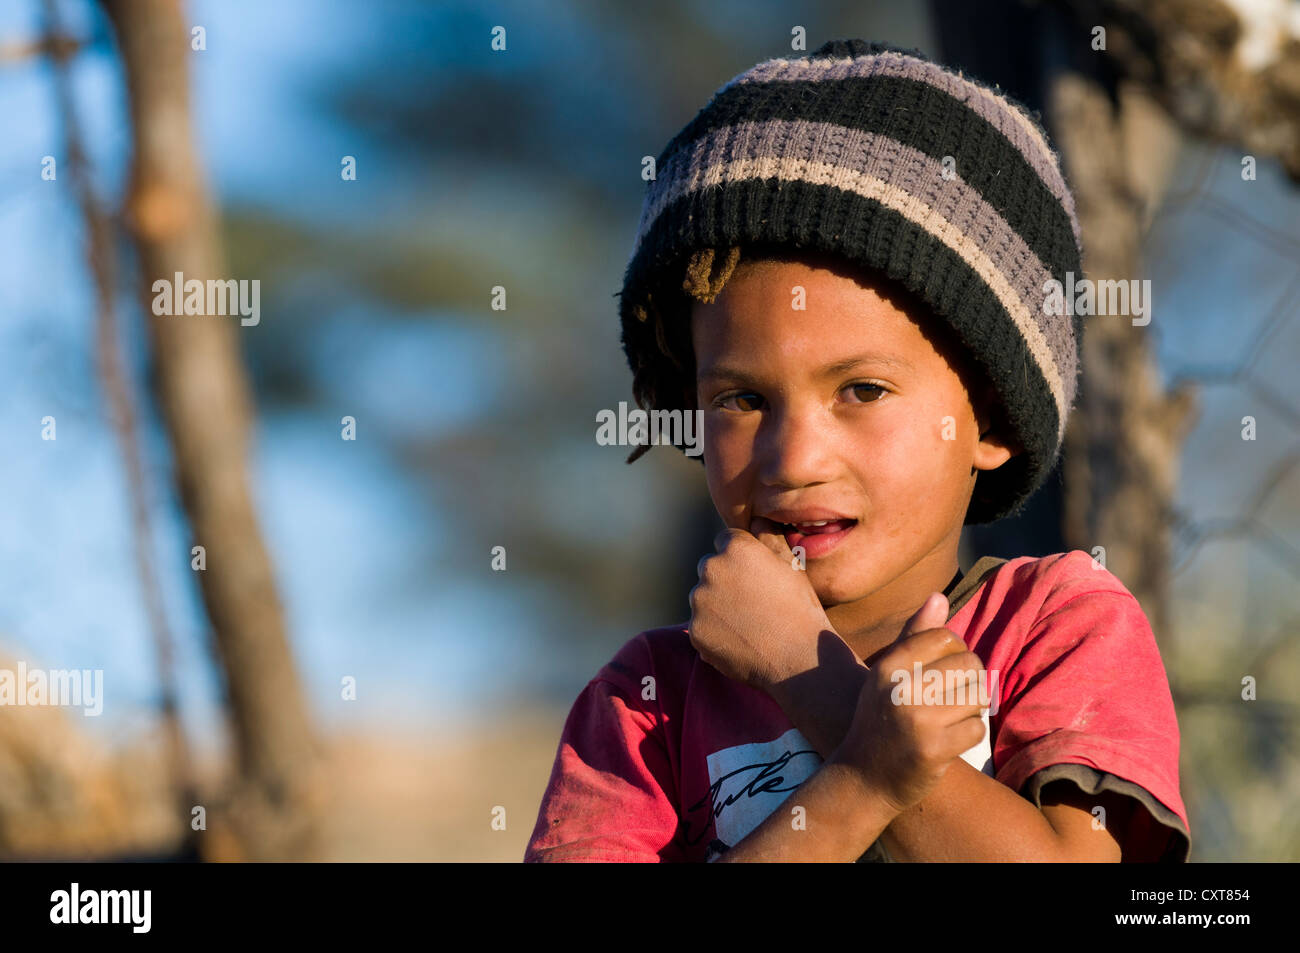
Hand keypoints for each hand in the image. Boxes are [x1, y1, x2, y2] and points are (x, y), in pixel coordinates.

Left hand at [687, 516, 835, 693]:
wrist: (798, 658)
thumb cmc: (800, 609)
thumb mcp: (792, 566)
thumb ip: (769, 537)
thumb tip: (756, 521)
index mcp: (735, 548)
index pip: (725, 541)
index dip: (741, 559)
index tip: (755, 577)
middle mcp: (711, 569)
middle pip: (709, 568)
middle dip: (724, 580)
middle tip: (752, 603)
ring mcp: (699, 602)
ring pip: (702, 598)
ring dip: (716, 606)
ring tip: (748, 624)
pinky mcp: (694, 631)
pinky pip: (700, 626)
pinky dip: (714, 633)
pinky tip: (740, 641)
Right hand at [831, 592, 988, 815]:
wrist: (862, 779)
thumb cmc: (879, 720)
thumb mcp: (887, 675)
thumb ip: (914, 636)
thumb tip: (939, 597)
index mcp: (889, 665)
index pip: (947, 637)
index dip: (956, 653)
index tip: (945, 672)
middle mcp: (901, 688)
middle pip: (969, 664)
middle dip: (970, 681)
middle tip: (952, 699)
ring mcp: (917, 719)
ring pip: (977, 695)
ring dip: (972, 708)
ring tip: (950, 718)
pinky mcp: (934, 749)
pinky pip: (977, 728)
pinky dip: (969, 735)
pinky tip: (948, 741)